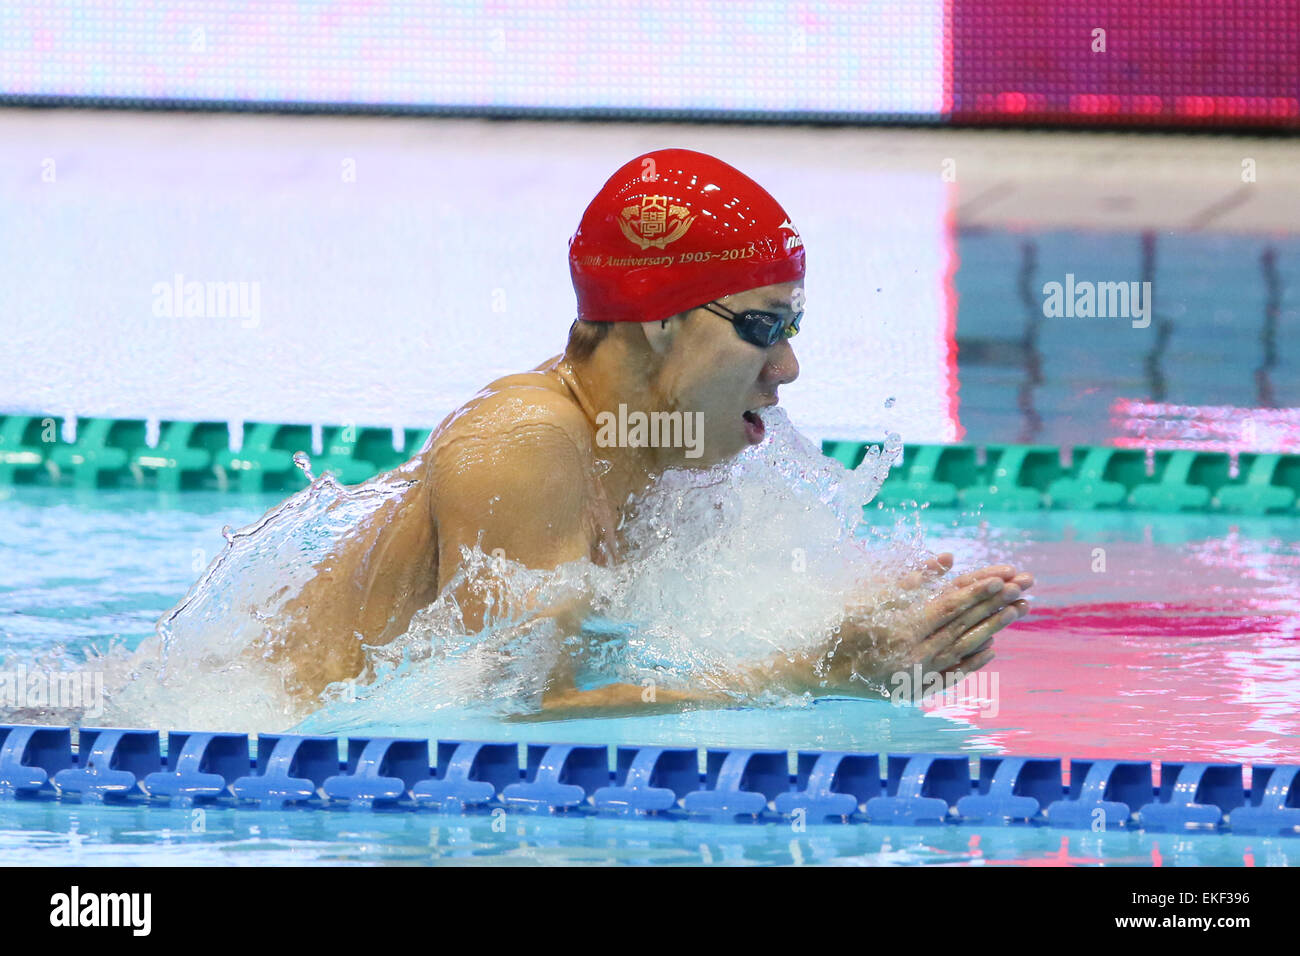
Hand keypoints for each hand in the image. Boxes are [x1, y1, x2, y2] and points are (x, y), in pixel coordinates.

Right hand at [800, 553, 1032, 695]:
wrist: (823, 673)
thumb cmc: (842, 630)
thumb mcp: (870, 598)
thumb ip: (910, 579)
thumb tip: (947, 558)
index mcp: (904, 628)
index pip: (950, 606)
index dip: (977, 591)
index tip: (1001, 577)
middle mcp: (917, 653)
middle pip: (964, 625)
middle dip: (995, 604)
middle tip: (1022, 587)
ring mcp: (921, 674)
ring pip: (965, 647)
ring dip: (994, 628)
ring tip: (1018, 610)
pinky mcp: (920, 688)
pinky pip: (956, 674)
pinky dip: (975, 660)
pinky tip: (992, 648)